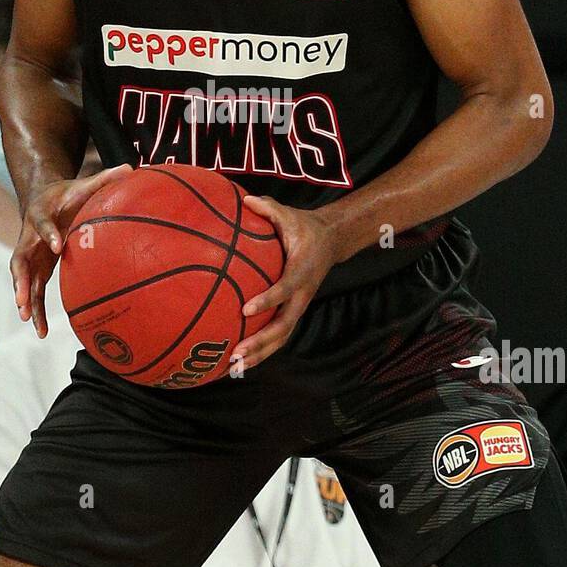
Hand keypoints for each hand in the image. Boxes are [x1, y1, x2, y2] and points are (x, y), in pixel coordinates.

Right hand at [10, 164, 133, 337]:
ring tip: (29, 321)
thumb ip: (104, 178)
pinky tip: (42, 332)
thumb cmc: (66, 194)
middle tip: (22, 297)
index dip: (48, 234)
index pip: (42, 225)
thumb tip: (132, 168)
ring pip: (23, 280)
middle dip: (20, 279)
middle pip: (19, 259)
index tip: (58, 245)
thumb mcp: (82, 184)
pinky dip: (35, 310)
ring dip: (24, 299)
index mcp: (40, 216)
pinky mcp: (35, 268)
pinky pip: (32, 292)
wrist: (42, 199)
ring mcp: (30, 255)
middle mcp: (29, 238)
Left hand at [231, 196, 340, 369]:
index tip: (245, 309)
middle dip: (261, 342)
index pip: (284, 289)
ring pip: (281, 337)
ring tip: (234, 366)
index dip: (267, 300)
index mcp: (301, 272)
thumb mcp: (290, 215)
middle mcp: (302, 295)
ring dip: (260, 354)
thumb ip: (269, 208)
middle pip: (283, 326)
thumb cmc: (305, 228)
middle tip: (236, 351)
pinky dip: (262, 350)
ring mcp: (299, 306)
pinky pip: (278, 335)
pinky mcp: (294, 311)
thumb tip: (246, 200)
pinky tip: (239, 360)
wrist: (332, 241)